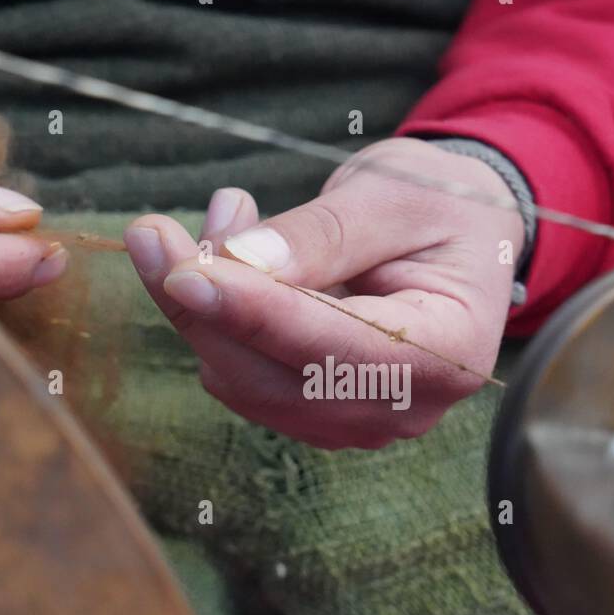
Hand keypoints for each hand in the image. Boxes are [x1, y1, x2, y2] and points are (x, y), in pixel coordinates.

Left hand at [125, 137, 522, 448]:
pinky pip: (244, 380)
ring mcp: (361, 420)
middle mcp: (408, 405)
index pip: (342, 349)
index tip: (184, 273)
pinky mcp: (317, 413)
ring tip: (221, 217)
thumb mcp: (392, 194)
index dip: (259, 315)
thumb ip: (323, 232)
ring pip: (248, 385)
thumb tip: (240, 262)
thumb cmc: (440, 204)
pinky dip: (215, 321)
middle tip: (153, 231)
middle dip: (205, 308)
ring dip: (203, 308)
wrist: (460, 233)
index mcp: (451, 349)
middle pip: (280, 379)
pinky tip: (226, 256)